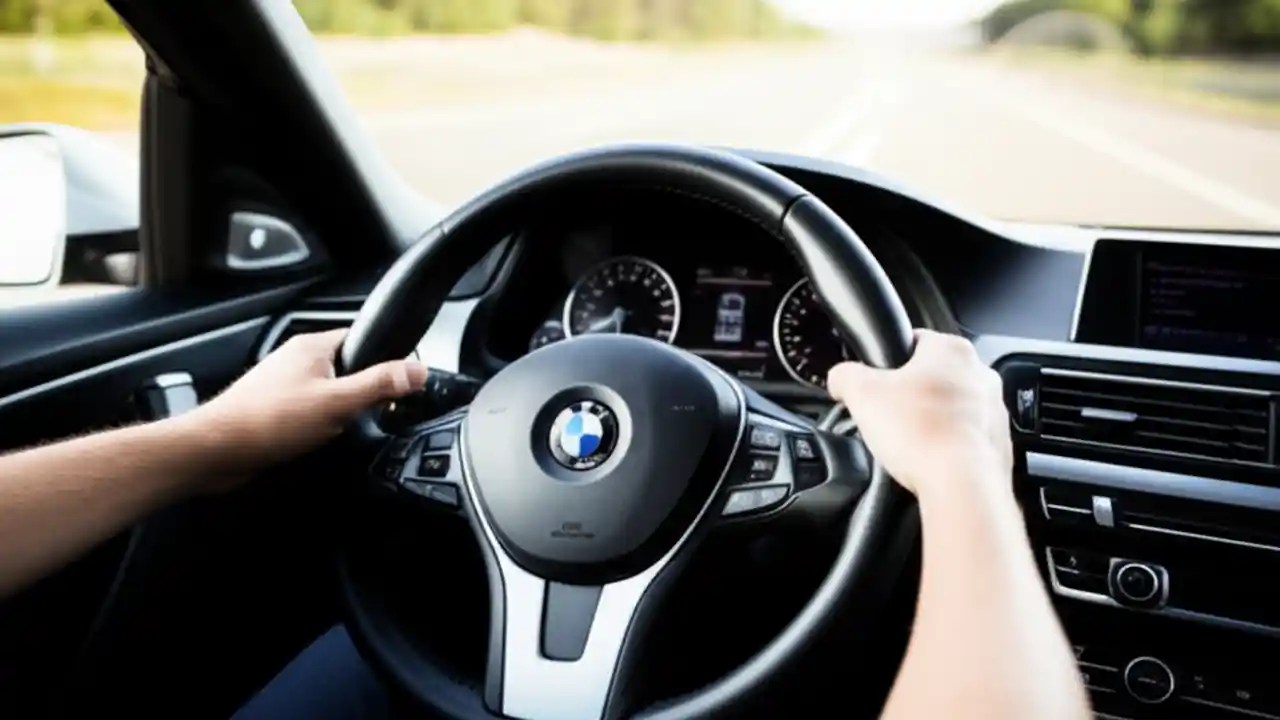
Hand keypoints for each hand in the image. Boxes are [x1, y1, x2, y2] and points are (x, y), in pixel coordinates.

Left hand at [183, 329, 427, 483]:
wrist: (214, 452)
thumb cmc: (267, 422)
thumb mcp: (336, 402)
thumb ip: (379, 385)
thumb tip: (418, 370)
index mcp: (312, 346)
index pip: (362, 339)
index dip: (385, 358)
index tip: (399, 382)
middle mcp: (297, 360)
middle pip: (348, 369)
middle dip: (361, 392)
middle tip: (366, 413)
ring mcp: (283, 385)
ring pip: (329, 393)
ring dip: (339, 412)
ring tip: (337, 430)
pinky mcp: (274, 410)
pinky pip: (311, 412)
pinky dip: (320, 426)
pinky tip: (318, 442)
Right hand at [826, 330, 1011, 500]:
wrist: (962, 485)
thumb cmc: (922, 433)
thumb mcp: (862, 394)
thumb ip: (845, 375)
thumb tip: (840, 377)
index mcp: (951, 349)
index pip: (914, 340)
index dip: (888, 362)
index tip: (876, 382)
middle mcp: (980, 374)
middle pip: (933, 376)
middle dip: (910, 394)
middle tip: (887, 415)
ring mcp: (994, 409)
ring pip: (951, 408)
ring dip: (931, 420)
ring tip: (908, 442)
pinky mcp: (998, 442)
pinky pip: (966, 438)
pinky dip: (948, 446)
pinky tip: (930, 459)